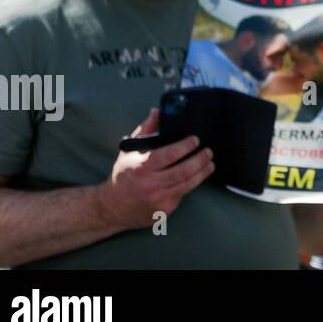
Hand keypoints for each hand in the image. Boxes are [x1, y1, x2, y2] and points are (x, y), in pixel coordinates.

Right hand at [99, 109, 213, 230]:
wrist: (112, 208)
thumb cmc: (123, 176)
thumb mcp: (129, 152)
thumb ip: (145, 130)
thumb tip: (157, 111)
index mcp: (142, 167)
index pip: (170, 154)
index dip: (186, 146)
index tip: (196, 139)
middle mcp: (150, 184)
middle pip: (183, 170)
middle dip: (200, 159)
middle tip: (208, 151)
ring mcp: (158, 199)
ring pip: (188, 184)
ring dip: (202, 172)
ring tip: (210, 164)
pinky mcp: (164, 210)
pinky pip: (182, 195)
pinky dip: (191, 184)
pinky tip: (197, 177)